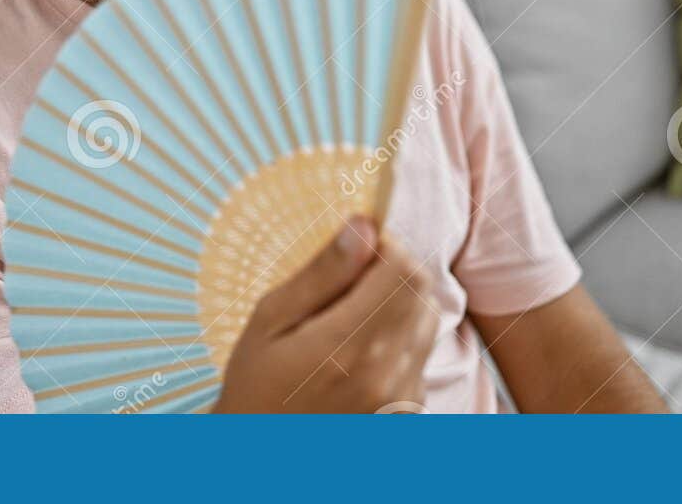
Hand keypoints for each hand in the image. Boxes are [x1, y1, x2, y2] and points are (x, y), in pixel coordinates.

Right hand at [212, 215, 438, 412]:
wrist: (262, 457)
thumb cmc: (255, 387)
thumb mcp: (271, 321)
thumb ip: (323, 273)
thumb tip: (363, 225)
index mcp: (349, 346)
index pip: (406, 269)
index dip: (384, 248)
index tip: (354, 253)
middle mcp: (387, 375)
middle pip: (422, 292)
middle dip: (392, 274)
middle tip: (346, 287)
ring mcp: (403, 400)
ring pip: (426, 322)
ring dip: (398, 307)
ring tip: (349, 323)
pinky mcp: (409, 414)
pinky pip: (420, 356)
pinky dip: (398, 342)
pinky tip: (358, 356)